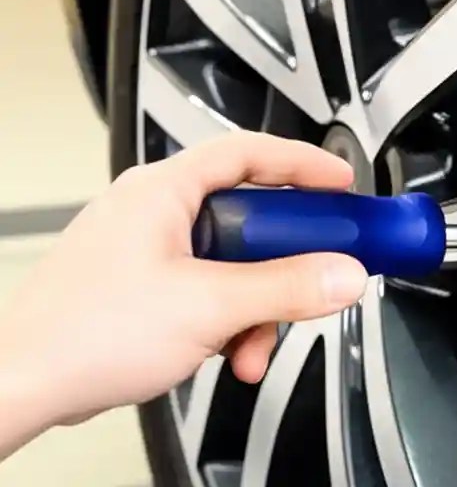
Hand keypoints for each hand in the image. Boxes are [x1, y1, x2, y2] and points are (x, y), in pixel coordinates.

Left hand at [0, 132, 368, 455]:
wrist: (19, 385)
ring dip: (256, 307)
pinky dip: (227, 321)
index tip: (343, 184)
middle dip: (282, 265)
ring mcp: (144, 251)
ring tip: (253, 343)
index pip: (250, 152)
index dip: (304, 164)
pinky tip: (226, 352)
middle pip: (248, 219)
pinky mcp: (140, 289)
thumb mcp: (209, 306)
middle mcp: (152, 212)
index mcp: (163, 191)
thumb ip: (287, 288)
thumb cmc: (80, 334)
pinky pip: (206, 290)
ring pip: (230, 264)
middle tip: (314, 278)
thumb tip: (342, 274)